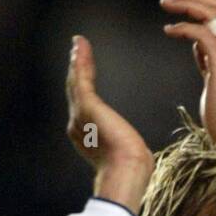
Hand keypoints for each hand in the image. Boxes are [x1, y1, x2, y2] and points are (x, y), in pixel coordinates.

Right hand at [66, 35, 153, 211]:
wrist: (126, 171)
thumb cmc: (131, 169)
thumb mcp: (126, 155)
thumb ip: (126, 148)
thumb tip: (140, 154)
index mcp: (85, 137)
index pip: (82, 106)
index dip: (81, 88)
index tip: (83, 75)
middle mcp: (77, 125)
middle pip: (75, 91)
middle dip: (75, 71)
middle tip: (77, 52)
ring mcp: (80, 115)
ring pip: (76, 82)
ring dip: (77, 61)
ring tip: (78, 44)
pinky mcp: (87, 106)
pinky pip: (81, 78)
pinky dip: (81, 60)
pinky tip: (81, 45)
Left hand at [160, 0, 215, 163]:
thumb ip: (210, 59)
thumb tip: (198, 46)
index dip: (205, 0)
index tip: (183, 2)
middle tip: (169, 0)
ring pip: (211, 13)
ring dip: (186, 5)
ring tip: (167, 6)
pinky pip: (201, 33)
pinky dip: (183, 27)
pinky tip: (169, 31)